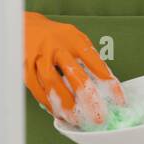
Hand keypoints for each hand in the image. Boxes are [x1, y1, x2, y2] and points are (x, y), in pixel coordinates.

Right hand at [0, 7, 124, 126]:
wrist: (25, 25)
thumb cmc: (55, 36)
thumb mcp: (75, 39)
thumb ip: (88, 57)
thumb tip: (105, 82)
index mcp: (73, 39)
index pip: (94, 61)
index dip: (107, 81)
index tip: (118, 99)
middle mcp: (56, 46)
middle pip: (72, 74)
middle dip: (86, 97)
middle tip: (97, 115)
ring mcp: (39, 56)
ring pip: (51, 82)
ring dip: (64, 102)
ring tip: (74, 118)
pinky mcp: (25, 65)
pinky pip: (36, 87)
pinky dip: (46, 101)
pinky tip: (55, 111)